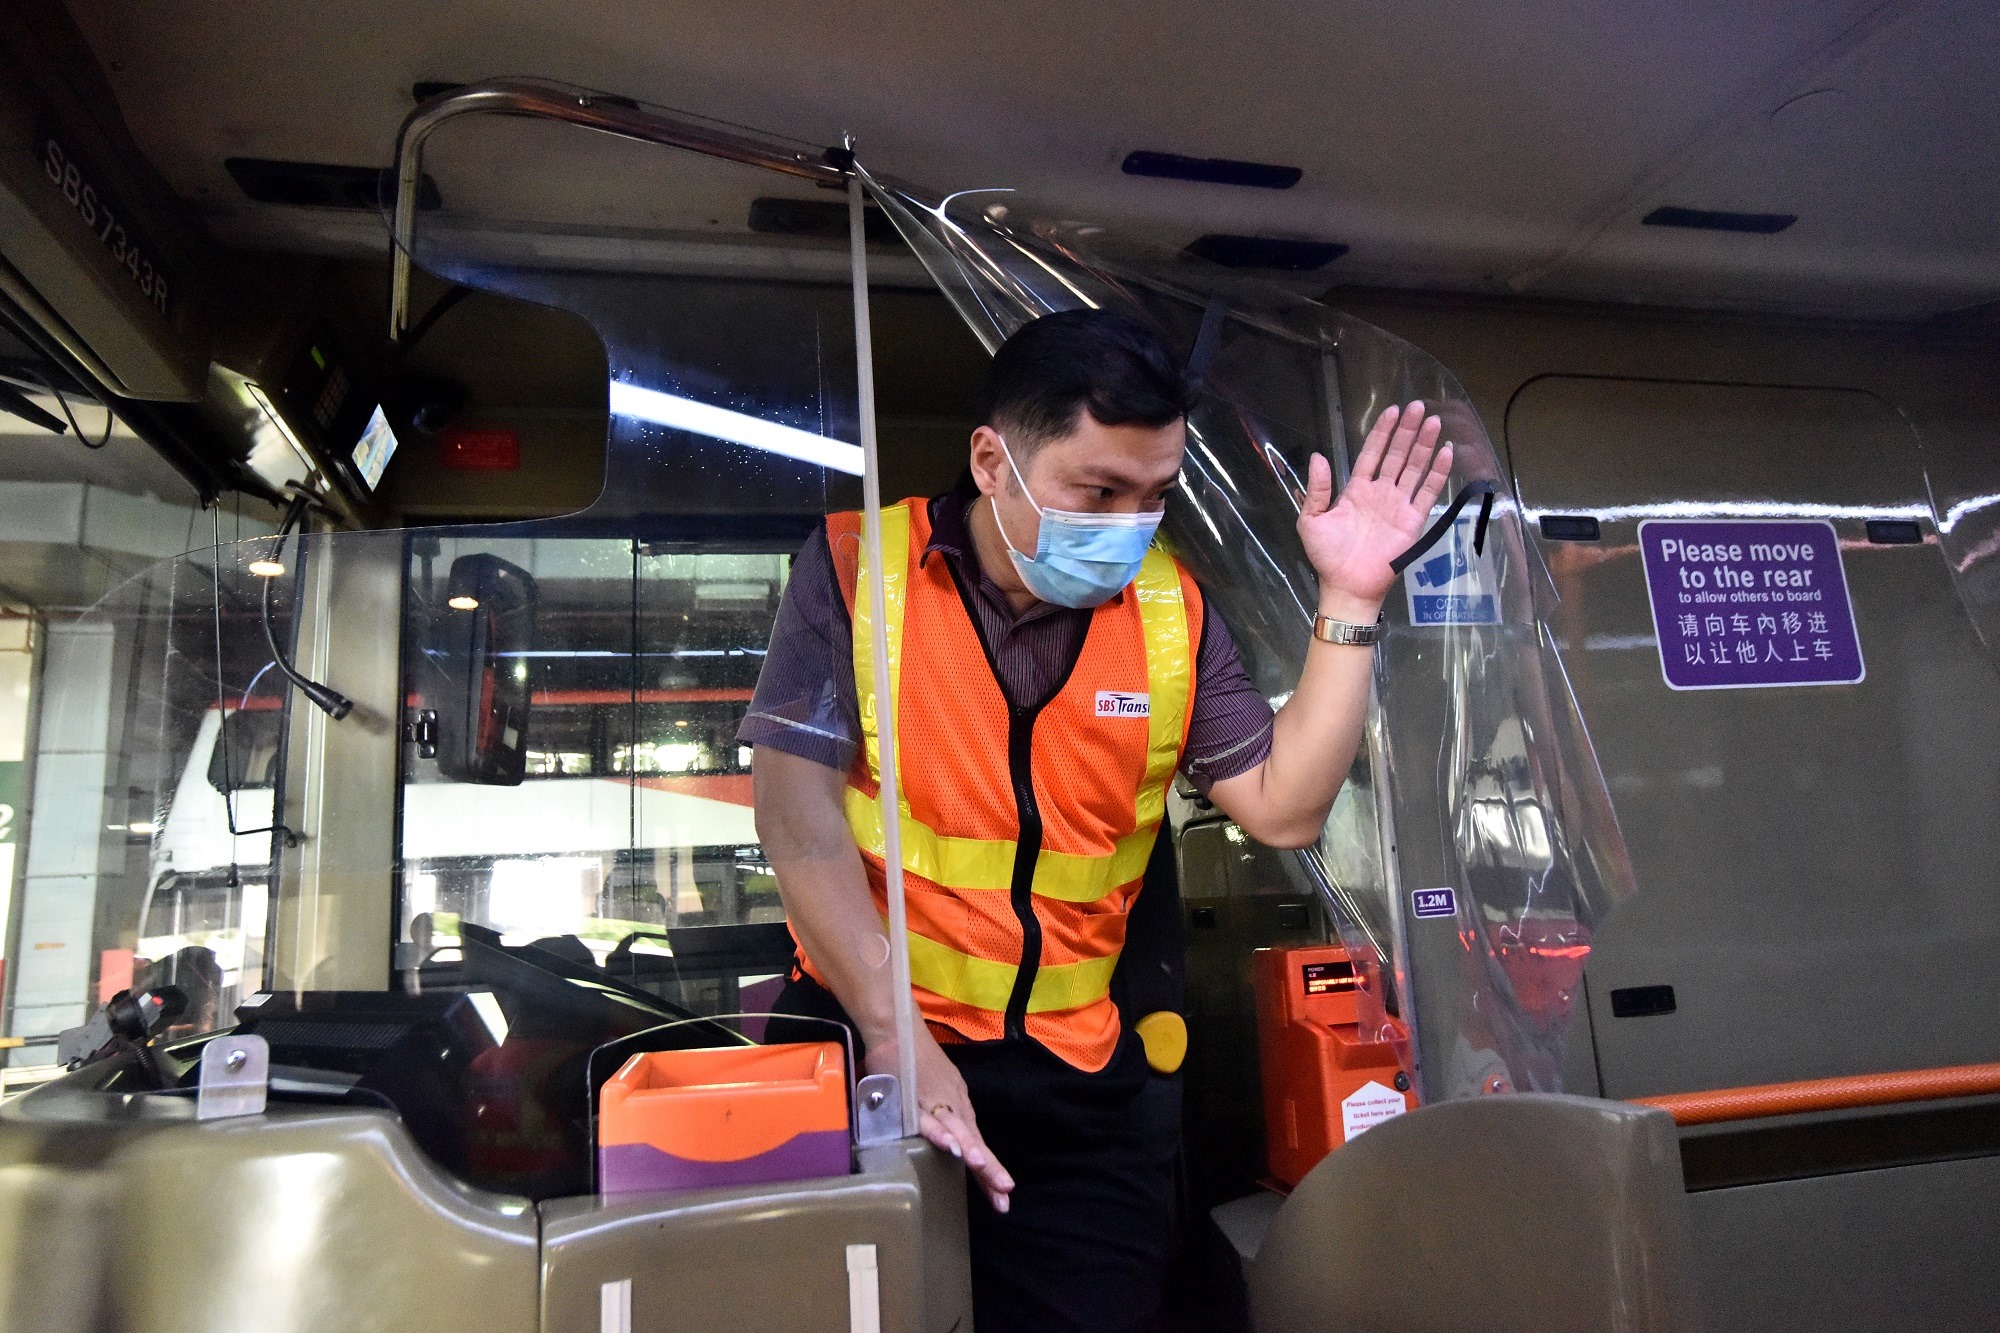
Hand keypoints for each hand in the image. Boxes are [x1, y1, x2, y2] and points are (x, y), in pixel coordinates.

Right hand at [865, 1026, 1014, 1212]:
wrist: (895, 1028)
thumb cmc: (909, 1060)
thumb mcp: (929, 1091)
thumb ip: (933, 1115)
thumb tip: (939, 1138)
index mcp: (956, 1105)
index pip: (976, 1142)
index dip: (987, 1169)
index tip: (1002, 1195)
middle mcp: (953, 1104)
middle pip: (974, 1141)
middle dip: (989, 1169)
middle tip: (1005, 1195)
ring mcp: (937, 1099)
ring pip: (958, 1131)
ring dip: (973, 1152)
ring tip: (985, 1171)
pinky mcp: (916, 1096)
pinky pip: (929, 1120)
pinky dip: (942, 1134)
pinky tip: (954, 1150)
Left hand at [1298, 401, 1454, 616]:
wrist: (1346, 585)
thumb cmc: (1327, 555)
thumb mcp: (1312, 520)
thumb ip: (1317, 489)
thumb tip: (1319, 456)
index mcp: (1356, 490)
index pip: (1372, 453)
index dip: (1382, 432)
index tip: (1392, 411)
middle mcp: (1380, 492)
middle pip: (1397, 454)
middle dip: (1408, 431)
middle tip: (1419, 406)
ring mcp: (1398, 505)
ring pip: (1414, 468)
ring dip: (1425, 445)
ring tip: (1434, 422)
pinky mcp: (1413, 521)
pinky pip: (1427, 493)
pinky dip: (1437, 473)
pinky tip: (1446, 452)